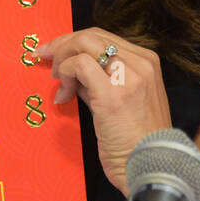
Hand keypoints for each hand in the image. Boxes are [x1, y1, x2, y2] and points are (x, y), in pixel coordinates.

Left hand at [37, 28, 172, 196]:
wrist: (153, 165)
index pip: (103, 38)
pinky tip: (64, 94)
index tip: (55, 52)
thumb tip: (73, 73)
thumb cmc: (137, 140)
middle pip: (92, 36)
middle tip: (46, 59)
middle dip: (63, 44)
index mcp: (146, 62)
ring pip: (85, 43)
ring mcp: (128, 75)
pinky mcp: (112, 92)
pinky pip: (80, 65)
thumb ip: (100, 81)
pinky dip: (66, 74)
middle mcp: (140, 63)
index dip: (74, 42)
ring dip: (63, 58)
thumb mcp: (123, 100)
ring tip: (59, 82)